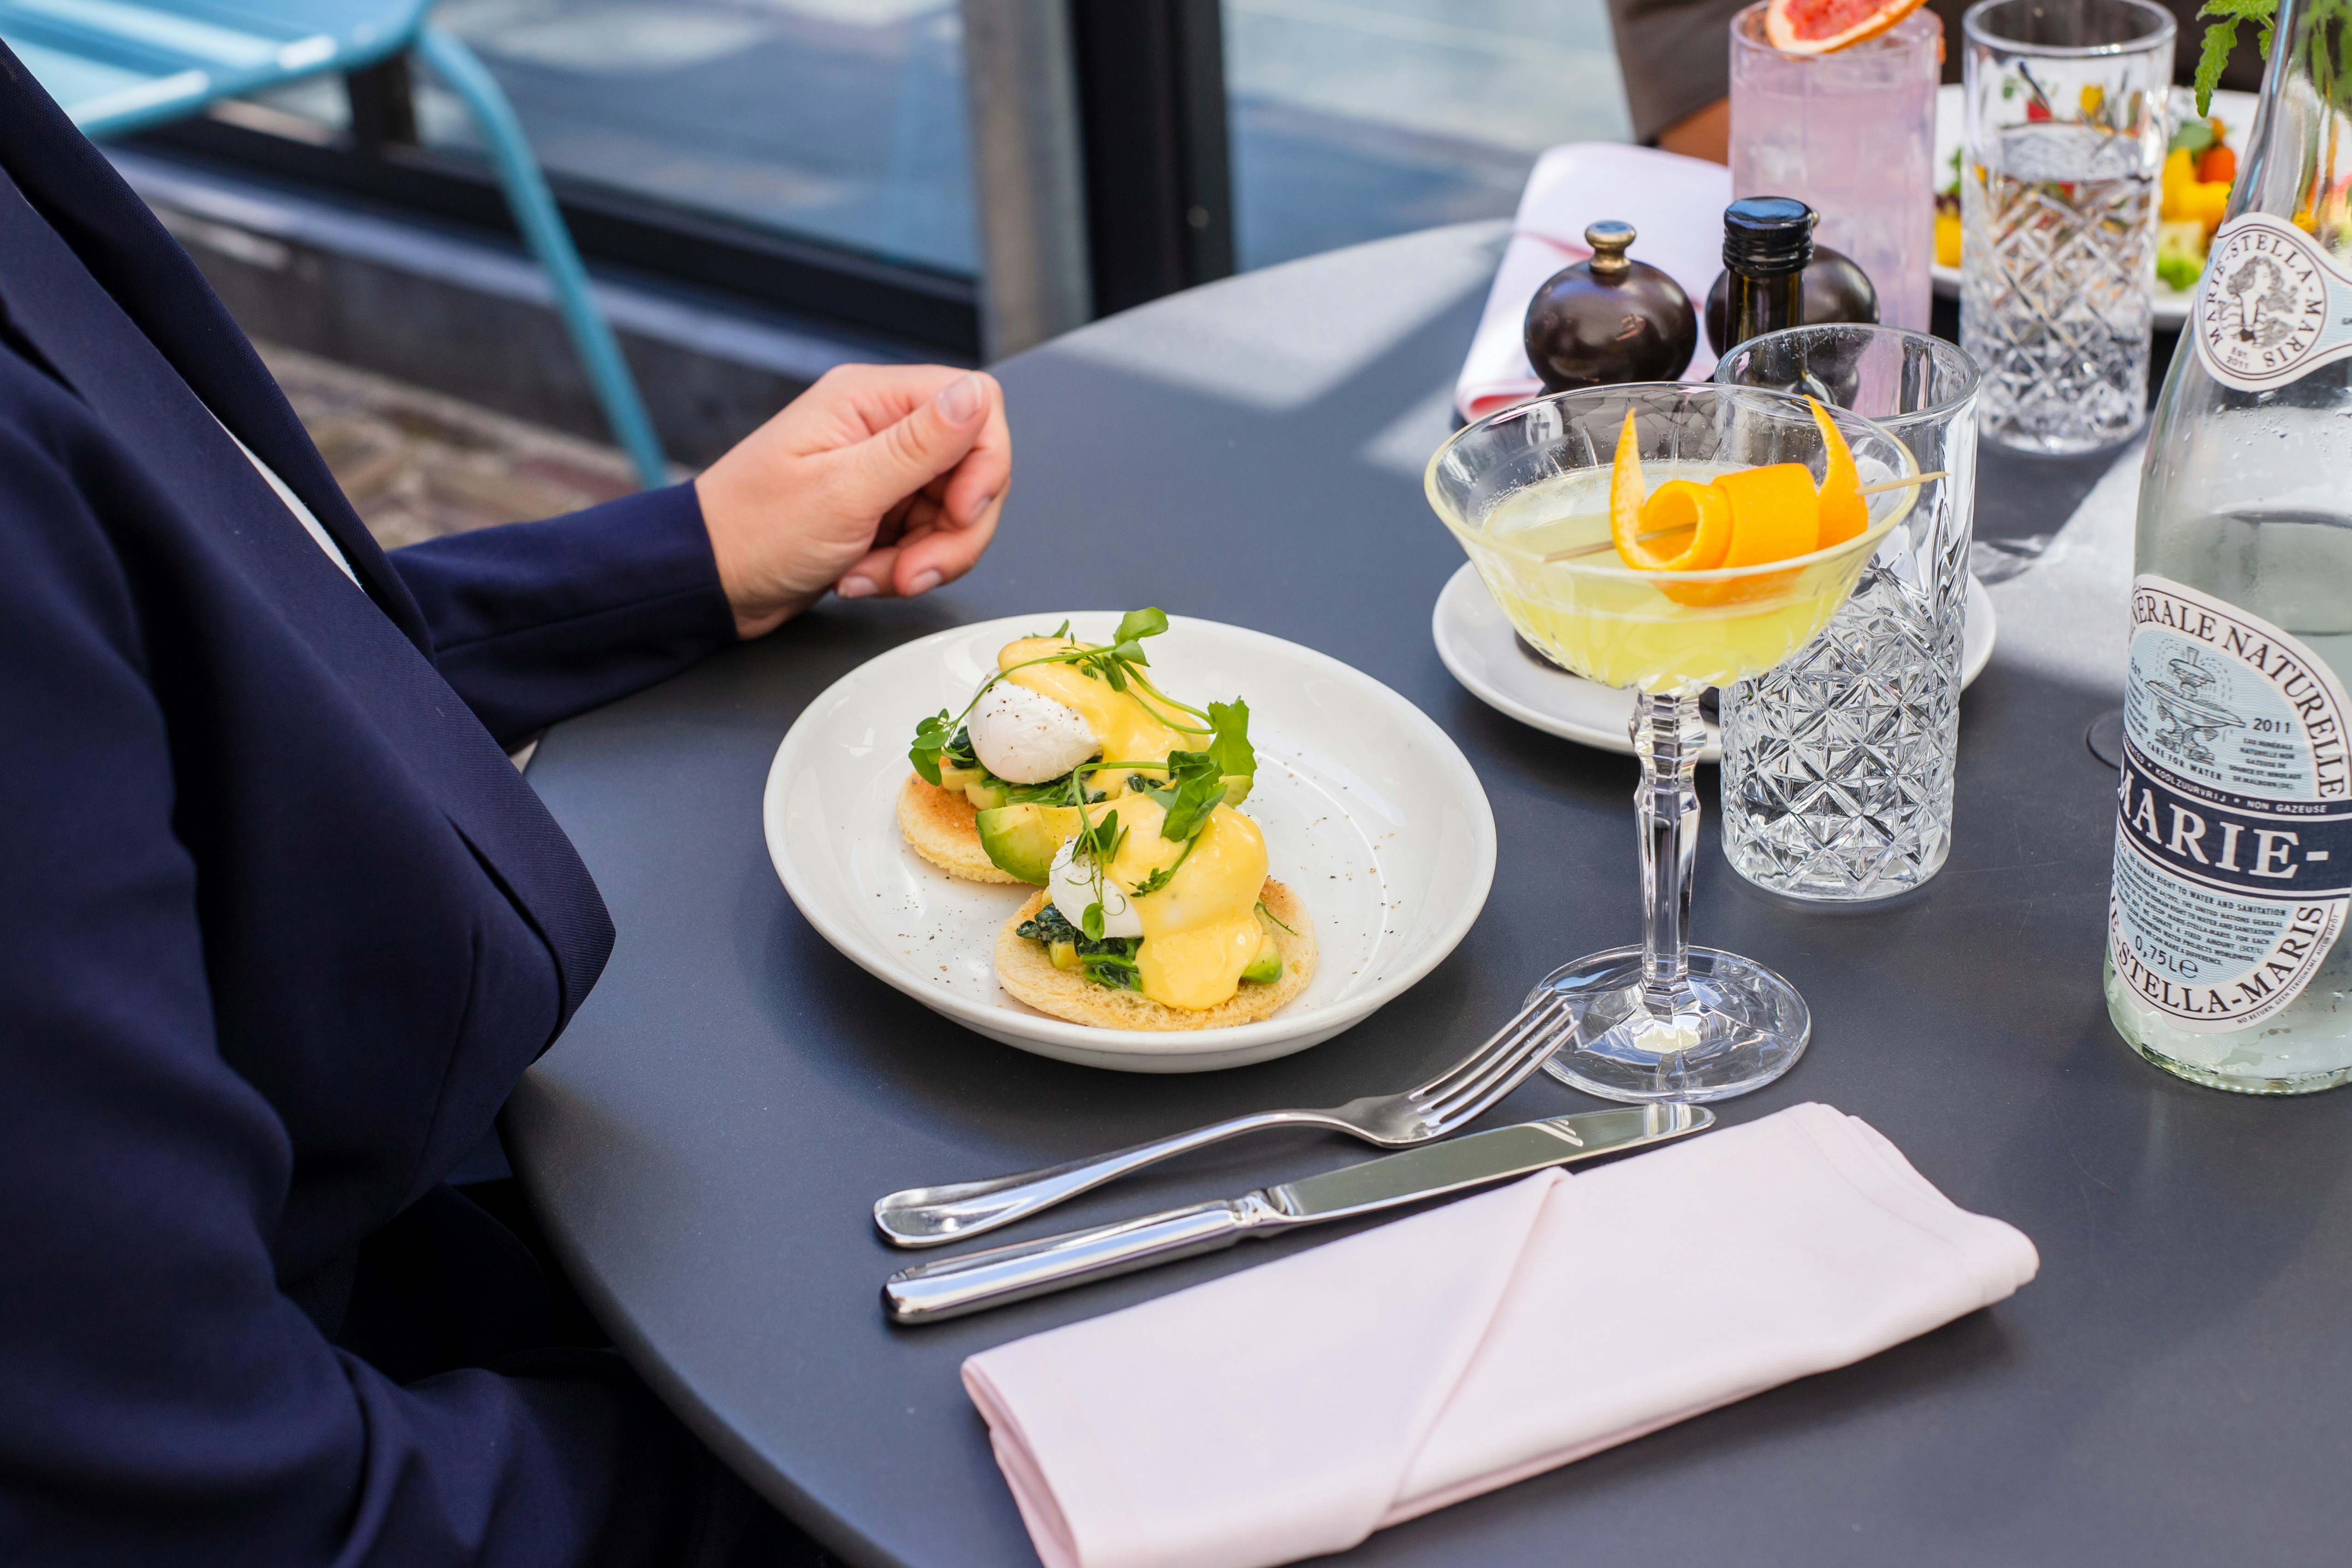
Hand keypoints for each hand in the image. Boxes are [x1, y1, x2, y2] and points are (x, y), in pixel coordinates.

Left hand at [694, 364, 1009, 637]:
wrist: (707, 581)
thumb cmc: (752, 531)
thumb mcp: (843, 490)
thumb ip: (918, 445)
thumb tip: (976, 395)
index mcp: (871, 400)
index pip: (977, 405)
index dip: (985, 464)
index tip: (962, 512)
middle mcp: (882, 428)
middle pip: (973, 469)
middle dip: (955, 532)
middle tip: (915, 569)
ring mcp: (882, 471)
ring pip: (955, 513)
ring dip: (925, 559)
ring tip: (873, 577)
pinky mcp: (878, 510)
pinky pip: (927, 539)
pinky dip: (903, 568)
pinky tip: (860, 577)